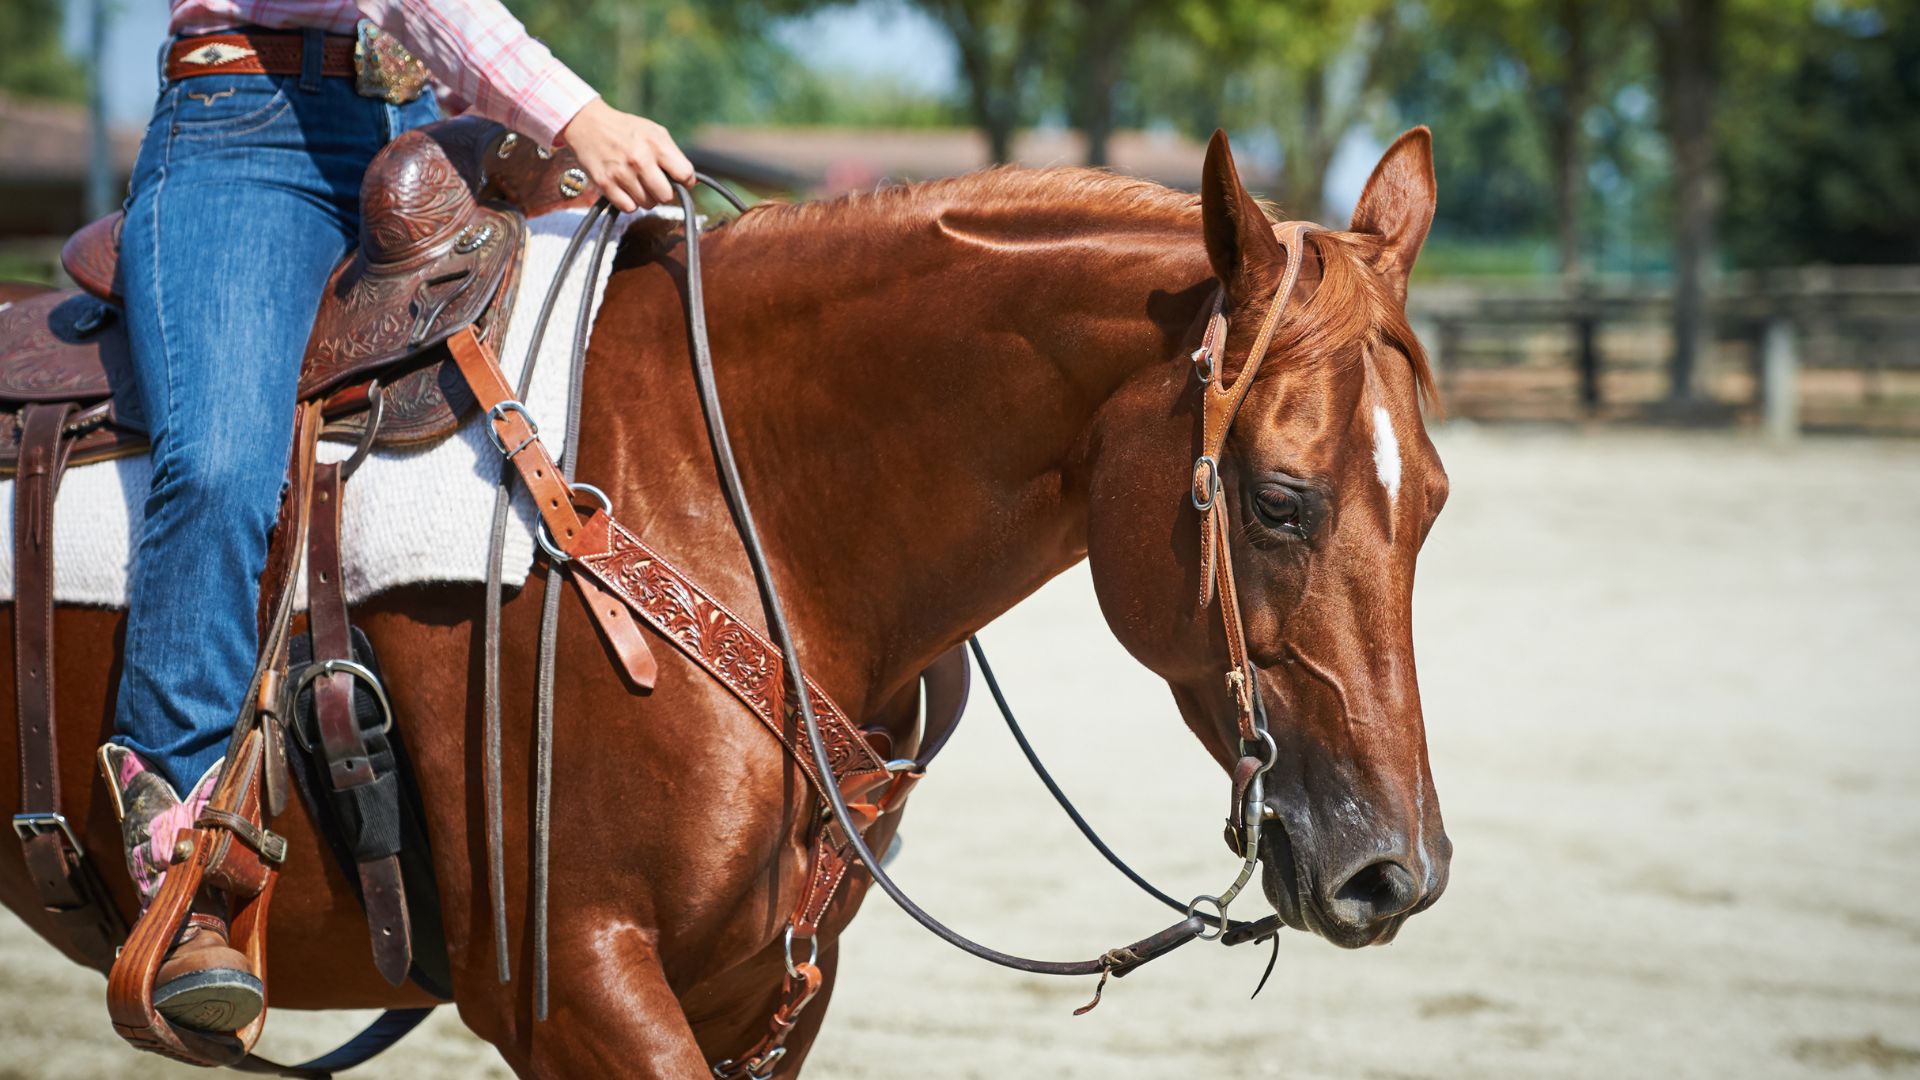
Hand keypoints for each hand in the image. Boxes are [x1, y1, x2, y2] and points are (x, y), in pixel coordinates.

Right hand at [559, 98, 695, 212]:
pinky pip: (629, 208)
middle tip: (656, 183)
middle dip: (664, 192)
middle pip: (666, 196)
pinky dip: (629, 202)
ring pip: (648, 204)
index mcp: (656, 144)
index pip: (685, 174)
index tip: (678, 179)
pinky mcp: (605, 183)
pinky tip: (626, 188)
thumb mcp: (654, 132)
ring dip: (646, 197)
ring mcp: (622, 173)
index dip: (685, 181)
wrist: (588, 124)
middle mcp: (640, 159)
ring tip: (638, 182)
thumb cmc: (626, 130)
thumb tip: (690, 182)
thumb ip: (673, 155)